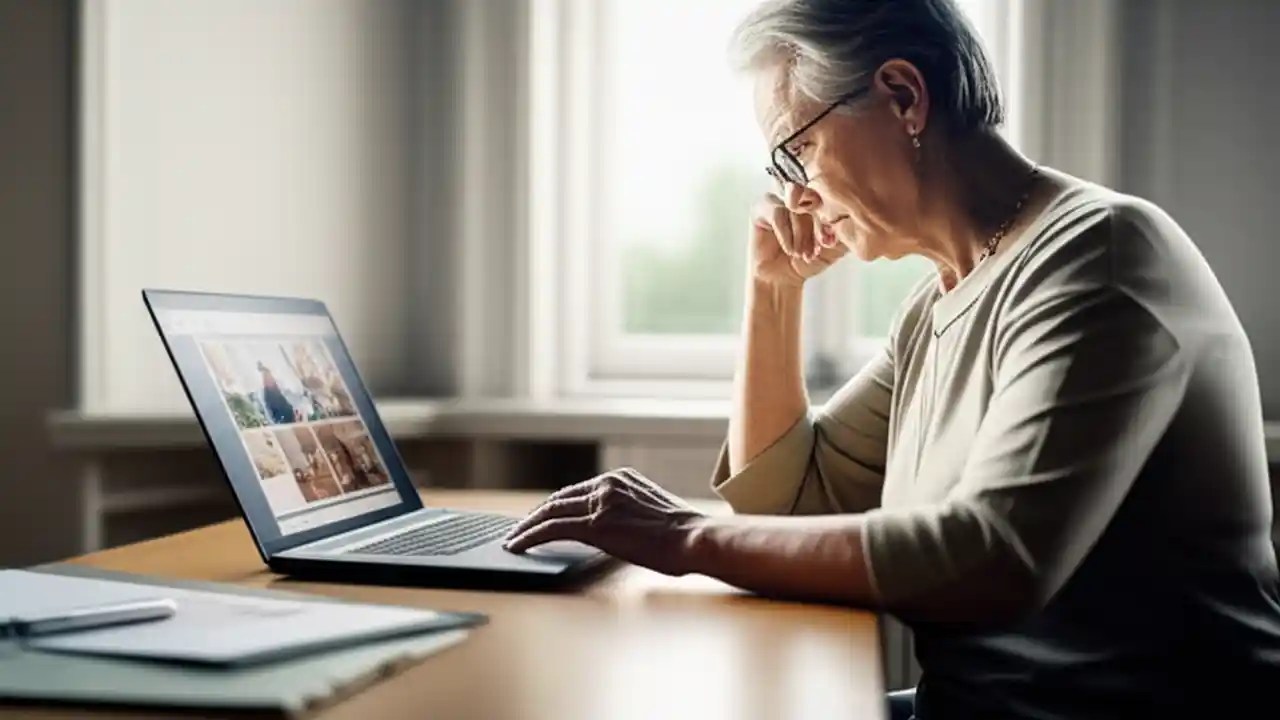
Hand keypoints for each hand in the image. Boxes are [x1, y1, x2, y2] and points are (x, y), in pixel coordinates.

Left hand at [503, 468, 707, 575]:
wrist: (694, 538)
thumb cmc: (683, 534)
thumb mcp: (651, 510)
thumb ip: (627, 511)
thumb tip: (614, 528)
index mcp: (620, 478)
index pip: (578, 491)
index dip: (556, 506)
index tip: (543, 517)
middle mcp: (607, 483)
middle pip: (560, 499)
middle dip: (536, 515)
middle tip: (519, 530)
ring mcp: (600, 502)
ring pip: (550, 511)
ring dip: (527, 526)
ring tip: (513, 540)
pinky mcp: (595, 524)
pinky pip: (552, 528)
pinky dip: (531, 536)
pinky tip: (518, 546)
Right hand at [750, 190, 848, 288]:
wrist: (784, 278)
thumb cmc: (808, 259)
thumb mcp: (836, 245)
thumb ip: (847, 229)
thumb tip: (858, 218)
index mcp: (818, 197)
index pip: (828, 195)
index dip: (830, 218)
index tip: (830, 242)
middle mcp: (799, 194)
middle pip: (812, 196)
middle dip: (818, 225)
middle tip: (820, 247)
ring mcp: (779, 198)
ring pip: (795, 207)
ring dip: (802, 235)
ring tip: (804, 254)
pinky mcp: (761, 207)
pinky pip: (778, 213)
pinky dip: (787, 235)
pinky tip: (790, 250)